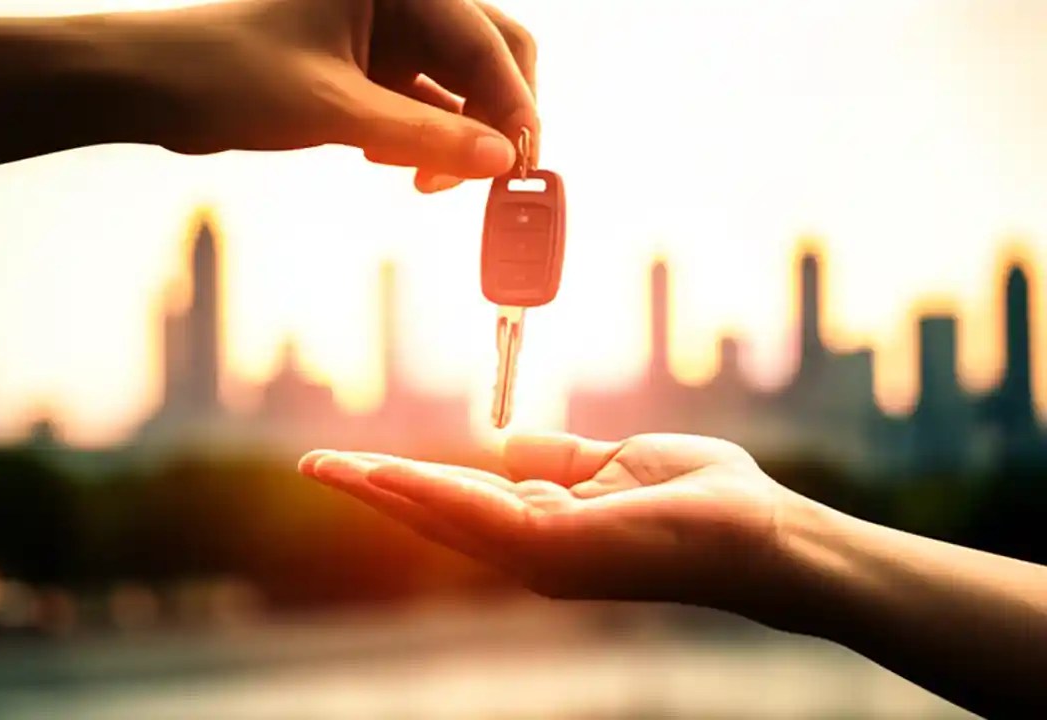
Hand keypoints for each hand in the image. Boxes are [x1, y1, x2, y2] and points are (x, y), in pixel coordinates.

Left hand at [99, 0, 537, 191]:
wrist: (154, 86)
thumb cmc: (228, 74)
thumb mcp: (332, 109)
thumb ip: (423, 135)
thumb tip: (503, 161)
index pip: (485, 41)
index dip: (512, 107)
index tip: (521, 167)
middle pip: (489, 54)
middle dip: (498, 117)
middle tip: (494, 178)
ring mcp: (385, 32)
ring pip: (459, 84)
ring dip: (461, 135)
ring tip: (431, 182)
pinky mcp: (368, 66)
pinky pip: (423, 102)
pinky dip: (424, 137)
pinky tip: (403, 168)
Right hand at [300, 433, 789, 612]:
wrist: (764, 530)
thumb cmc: (704, 498)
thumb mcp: (614, 460)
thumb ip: (558, 456)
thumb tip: (506, 443)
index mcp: (545, 526)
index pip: (461, 500)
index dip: (407, 481)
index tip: (361, 463)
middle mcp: (533, 549)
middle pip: (436, 513)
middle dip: (373, 490)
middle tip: (313, 466)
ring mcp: (542, 554)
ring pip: (444, 514)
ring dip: (382, 489)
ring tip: (327, 467)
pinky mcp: (557, 548)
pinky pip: (477, 513)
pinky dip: (427, 491)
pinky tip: (386, 475)